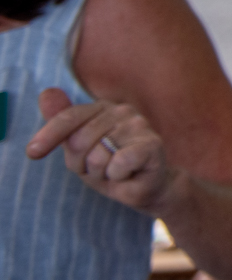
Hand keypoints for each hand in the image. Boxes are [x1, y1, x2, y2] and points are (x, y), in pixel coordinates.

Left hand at [27, 87, 178, 213]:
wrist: (148, 187)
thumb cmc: (112, 167)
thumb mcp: (80, 148)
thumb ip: (62, 122)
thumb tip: (45, 92)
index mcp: (102, 108)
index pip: (69, 117)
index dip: (49, 135)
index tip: (32, 152)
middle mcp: (121, 110)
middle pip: (79, 141)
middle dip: (83, 164)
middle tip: (101, 169)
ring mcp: (139, 125)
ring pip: (97, 157)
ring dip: (102, 173)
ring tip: (116, 172)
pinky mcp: (151, 144)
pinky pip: (117, 163)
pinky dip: (118, 176)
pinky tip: (129, 174)